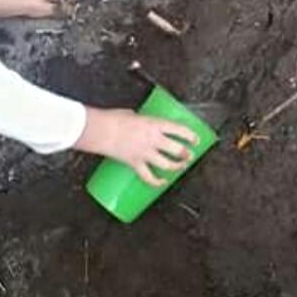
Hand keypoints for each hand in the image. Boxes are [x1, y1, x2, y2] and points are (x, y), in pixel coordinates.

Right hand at [76, 107, 197, 186]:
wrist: (100, 131)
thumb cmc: (114, 118)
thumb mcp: (133, 114)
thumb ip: (141, 119)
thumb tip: (141, 122)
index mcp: (155, 124)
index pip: (179, 130)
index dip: (190, 136)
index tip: (196, 140)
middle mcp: (153, 139)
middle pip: (176, 149)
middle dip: (186, 154)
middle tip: (189, 155)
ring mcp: (145, 153)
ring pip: (167, 164)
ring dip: (176, 167)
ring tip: (181, 166)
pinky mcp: (135, 163)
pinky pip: (148, 177)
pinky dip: (156, 182)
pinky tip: (162, 183)